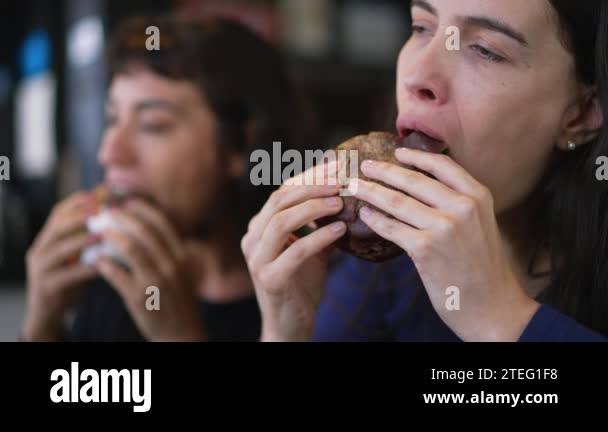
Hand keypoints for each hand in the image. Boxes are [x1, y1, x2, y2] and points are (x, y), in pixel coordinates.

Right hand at [23, 191, 101, 340]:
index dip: (77, 201)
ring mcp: (40, 268)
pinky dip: (84, 269)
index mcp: (48, 238)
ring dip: (81, 240)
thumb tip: (114, 215)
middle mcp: (40, 250)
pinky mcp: (46, 286)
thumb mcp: (77, 255)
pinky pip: (66, 276)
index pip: (58, 212)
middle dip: (78, 215)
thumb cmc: (70, 279)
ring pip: (58, 249)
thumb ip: (89, 237)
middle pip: (57, 226)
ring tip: (102, 234)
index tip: (99, 193)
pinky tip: (101, 265)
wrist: (49, 312)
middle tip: (100, 209)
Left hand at [95, 199, 204, 341]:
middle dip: (122, 218)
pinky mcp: (140, 298)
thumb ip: (167, 252)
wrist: (182, 333)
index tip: (127, 202)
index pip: (163, 223)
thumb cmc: (177, 300)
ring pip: (130, 249)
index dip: (143, 209)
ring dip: (111, 237)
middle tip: (106, 212)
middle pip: (145, 231)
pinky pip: (117, 274)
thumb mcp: (181, 272)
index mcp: (182, 256)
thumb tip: (145, 229)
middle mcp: (172, 265)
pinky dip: (104, 263)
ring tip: (98, 232)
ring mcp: (156, 281)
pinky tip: (96, 260)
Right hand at [242, 161, 346, 340]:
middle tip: (341, 180)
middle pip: (279, 200)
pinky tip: (340, 230)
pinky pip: (295, 251)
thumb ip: (319, 224)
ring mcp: (257, 260)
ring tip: (340, 202)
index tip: (338, 166)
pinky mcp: (270, 280)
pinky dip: (319, 237)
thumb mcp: (311, 248)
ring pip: (281, 221)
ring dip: (314, 207)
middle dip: (312, 186)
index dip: (309, 176)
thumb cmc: (301, 284)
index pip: (282, 191)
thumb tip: (345, 195)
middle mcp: (252, 239)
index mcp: (259, 228)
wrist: (290, 326)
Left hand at [350, 148, 539, 340]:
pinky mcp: (425, 249)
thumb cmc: (482, 266)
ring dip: (370, 192)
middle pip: (413, 180)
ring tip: (354, 187)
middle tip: (364, 166)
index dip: (415, 156)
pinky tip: (364, 215)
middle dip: (383, 171)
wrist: (492, 305)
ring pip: (396, 201)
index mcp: (478, 196)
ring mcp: (444, 227)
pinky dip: (374, 219)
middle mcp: (462, 207)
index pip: (442, 165)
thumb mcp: (481, 223)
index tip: (396, 153)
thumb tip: (419, 184)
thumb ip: (457, 202)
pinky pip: (391, 228)